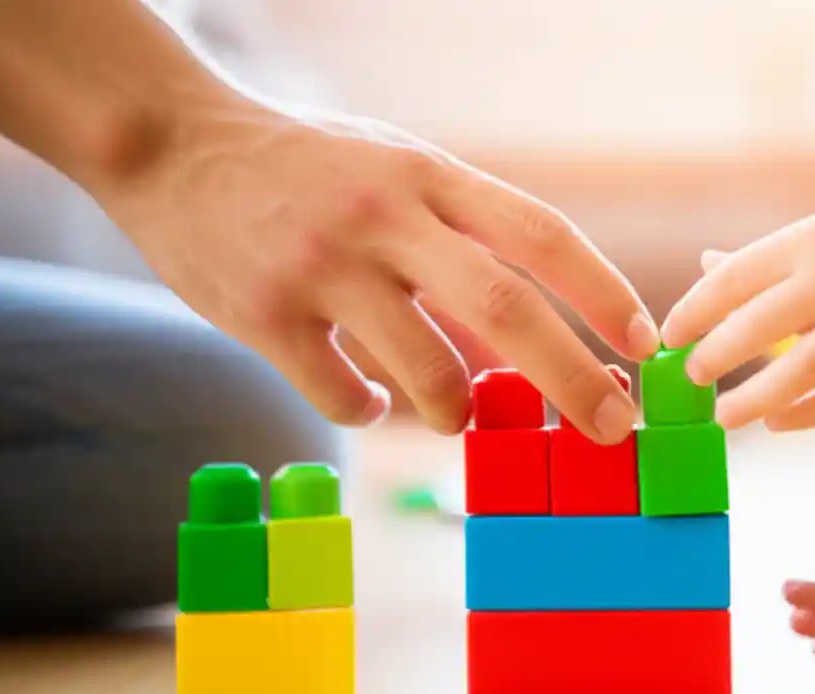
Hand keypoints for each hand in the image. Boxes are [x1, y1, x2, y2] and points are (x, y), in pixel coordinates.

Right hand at [98, 99, 656, 440]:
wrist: (172, 144)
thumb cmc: (307, 168)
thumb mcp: (395, 174)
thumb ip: (459, 244)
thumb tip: (524, 346)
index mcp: (430, 176)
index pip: (541, 234)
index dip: (602, 293)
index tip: (642, 344)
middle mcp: (385, 216)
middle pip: (505, 309)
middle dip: (571, 378)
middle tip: (609, 427)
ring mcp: (322, 265)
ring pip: (426, 369)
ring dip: (458, 410)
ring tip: (456, 414)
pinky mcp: (262, 314)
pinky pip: (341, 394)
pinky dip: (367, 411)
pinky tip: (362, 399)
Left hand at [661, 195, 814, 430]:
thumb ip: (768, 260)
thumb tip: (705, 270)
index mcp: (807, 243)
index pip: (730, 281)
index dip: (691, 312)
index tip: (669, 334)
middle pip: (753, 329)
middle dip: (712, 358)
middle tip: (691, 375)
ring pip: (794, 377)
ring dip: (750, 401)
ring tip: (724, 415)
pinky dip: (803, 417)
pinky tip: (776, 422)